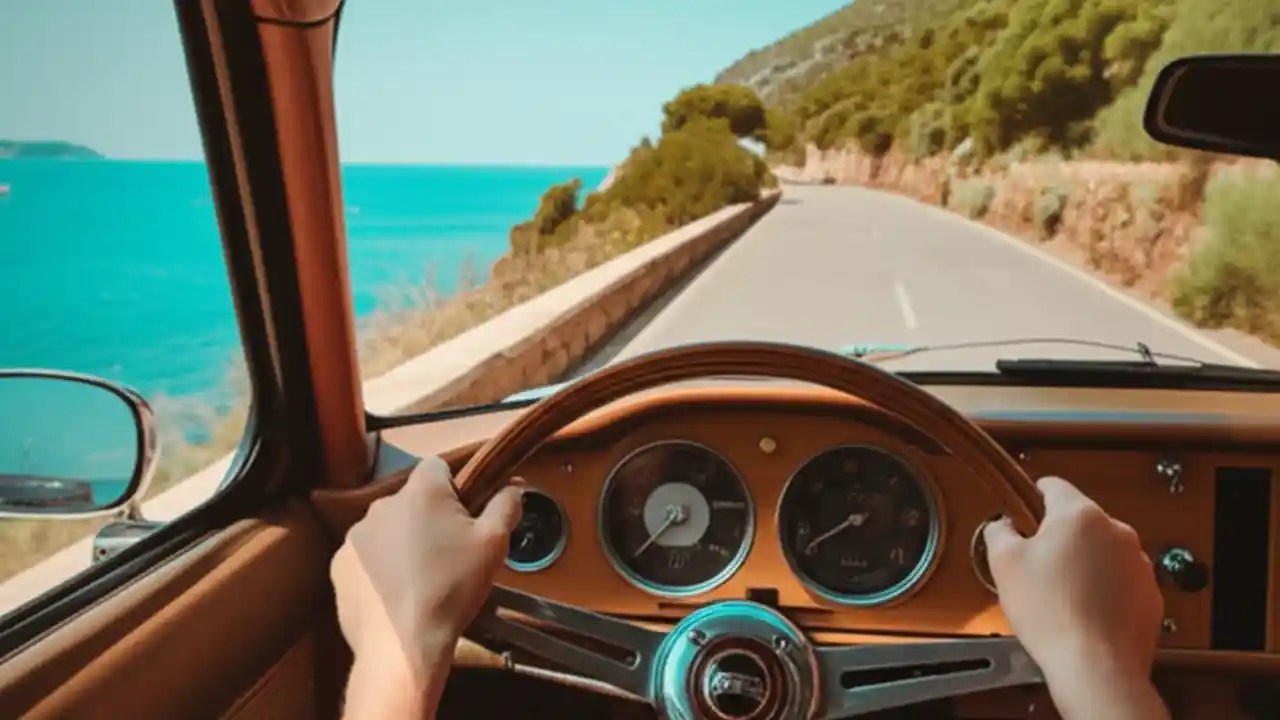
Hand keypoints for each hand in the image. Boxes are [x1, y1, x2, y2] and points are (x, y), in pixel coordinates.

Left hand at [331, 457, 521, 717]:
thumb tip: (513, 485)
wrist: (402, 646)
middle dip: (428, 517)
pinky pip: (365, 556)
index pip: (438, 467)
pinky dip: (379, 567)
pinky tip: (394, 593)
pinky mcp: (339, 565)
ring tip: (419, 578)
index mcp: (421, 492)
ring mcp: (355, 536)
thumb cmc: (452, 590)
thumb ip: (506, 506)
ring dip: (402, 541)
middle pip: (412, 500)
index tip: (465, 517)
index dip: (455, 487)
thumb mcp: (494, 545)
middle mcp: (382, 505)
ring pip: (387, 528)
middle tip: (448, 552)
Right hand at [984, 477, 1167, 719]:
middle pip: (1079, 522)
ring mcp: (1139, 563)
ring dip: (1083, 564)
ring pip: (1102, 552)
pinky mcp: (1150, 594)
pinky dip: (1104, 590)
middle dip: (1058, 538)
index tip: (1021, 510)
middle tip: (1035, 567)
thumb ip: (999, 531)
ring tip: (1061, 596)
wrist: (1095, 664)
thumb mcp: (1004, 563)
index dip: (1032, 495)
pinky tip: (1085, 613)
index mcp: (1079, 515)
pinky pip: (1120, 582)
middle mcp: (1117, 531)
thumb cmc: (1049, 611)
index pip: (1054, 486)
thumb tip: (1004, 524)